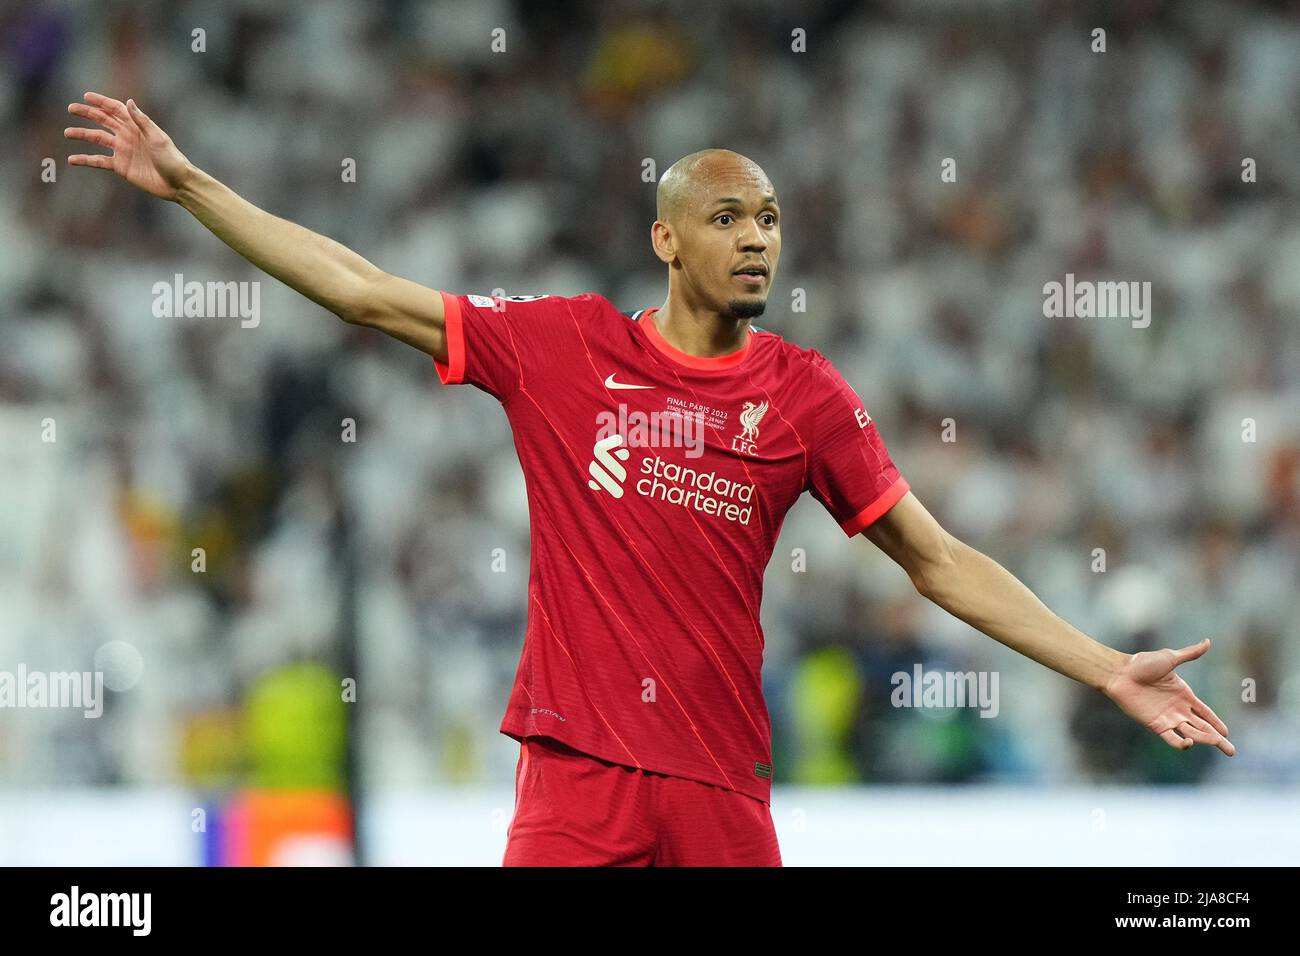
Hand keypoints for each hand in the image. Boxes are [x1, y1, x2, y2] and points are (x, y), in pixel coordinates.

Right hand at [65, 92, 191, 200]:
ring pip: (98, 139)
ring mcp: (123, 151)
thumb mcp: (157, 138)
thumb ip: (142, 120)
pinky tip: (72, 159)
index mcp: (137, 126)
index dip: (101, 102)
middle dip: (87, 113)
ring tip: (68, 132)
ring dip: (82, 135)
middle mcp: (128, 136)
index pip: (116, 110)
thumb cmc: (172, 159)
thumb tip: (129, 102)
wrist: (177, 183)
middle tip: (71, 108)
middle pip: (103, 121)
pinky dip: (86, 160)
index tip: (86, 96)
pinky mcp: (121, 167)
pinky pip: (99, 161)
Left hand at [1103, 638, 1234, 755]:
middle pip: (1202, 728)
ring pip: (1191, 733)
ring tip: (1216, 742)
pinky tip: (1190, 743)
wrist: (1120, 673)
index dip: (1216, 723)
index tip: (1227, 733)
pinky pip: (1171, 738)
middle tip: (1231, 751)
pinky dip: (1181, 744)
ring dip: (1204, 739)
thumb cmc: (1142, 664)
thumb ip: (1190, 653)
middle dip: (1217, 739)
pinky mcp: (1155, 725)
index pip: (1205, 713)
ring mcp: (1167, 718)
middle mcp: (1178, 709)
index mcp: (1184, 695)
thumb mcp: (1170, 657)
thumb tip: (1208, 642)